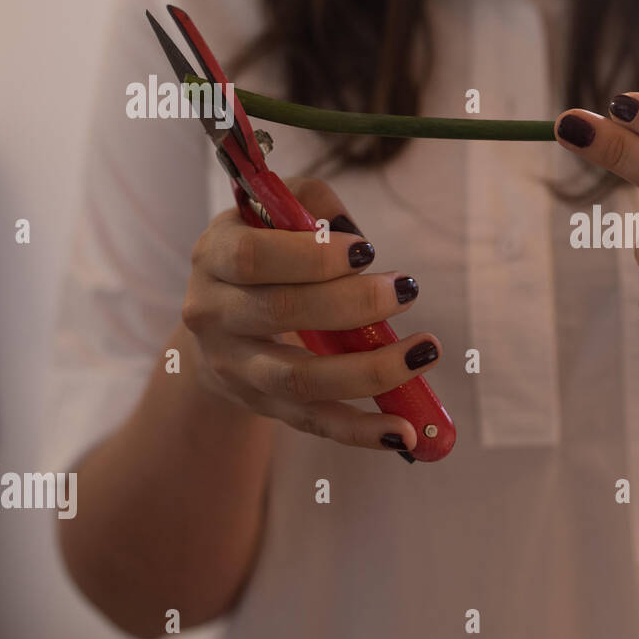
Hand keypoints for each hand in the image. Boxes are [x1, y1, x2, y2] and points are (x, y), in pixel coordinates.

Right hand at [179, 177, 440, 452]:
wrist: (222, 321)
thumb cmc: (268, 253)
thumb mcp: (277, 214)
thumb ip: (313, 205)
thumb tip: (350, 234)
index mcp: (214, 256)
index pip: (254, 258)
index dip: (311, 257)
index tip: (368, 251)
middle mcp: (213, 314)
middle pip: (282, 314)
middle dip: (352, 304)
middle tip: (406, 291)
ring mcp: (235, 367)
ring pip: (300, 379)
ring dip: (370, 371)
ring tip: (425, 353)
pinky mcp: (263, 406)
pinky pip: (315, 422)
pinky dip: (361, 431)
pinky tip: (404, 433)